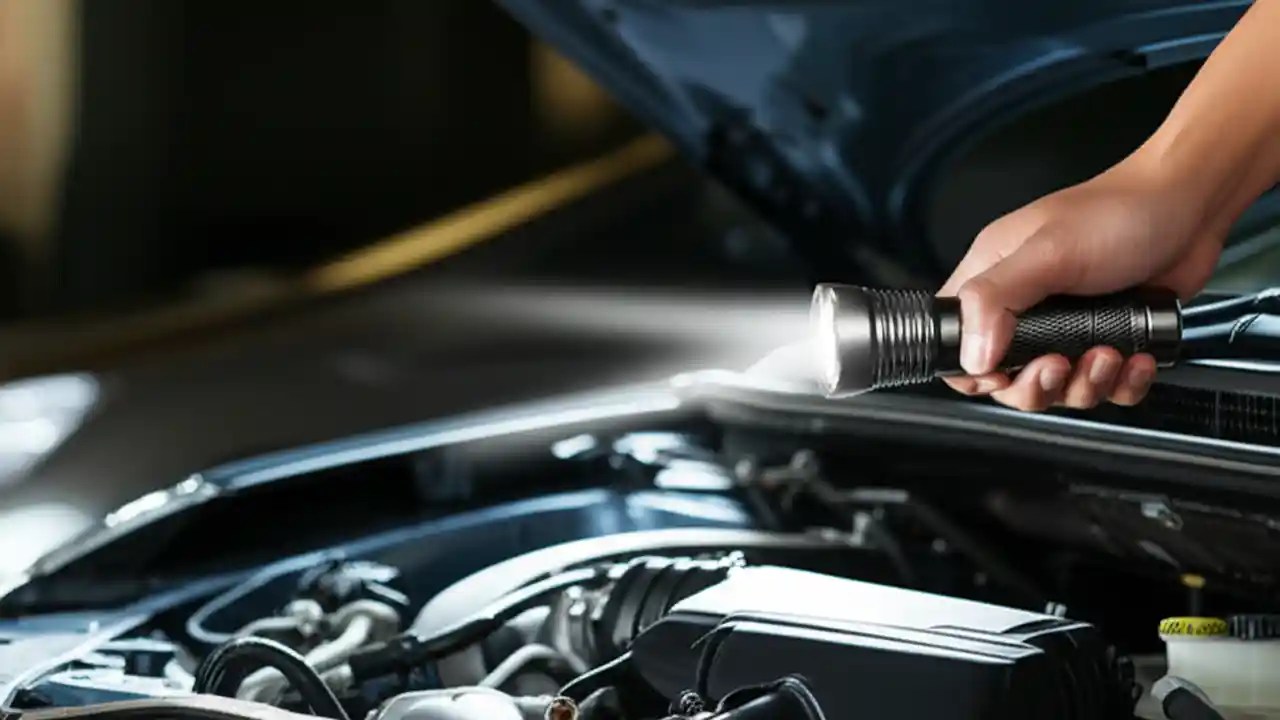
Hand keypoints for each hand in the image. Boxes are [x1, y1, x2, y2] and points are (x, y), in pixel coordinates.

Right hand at [939, 158, 1226, 411]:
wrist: (1193, 205)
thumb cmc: (1121, 211)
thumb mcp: (1048, 252)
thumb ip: (996, 300)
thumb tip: (971, 355)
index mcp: (993, 275)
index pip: (955, 338)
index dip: (972, 368)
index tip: (1004, 370)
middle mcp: (1025, 303)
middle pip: (1007, 377)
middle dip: (1037, 385)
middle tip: (1060, 364)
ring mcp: (1068, 325)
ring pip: (1058, 388)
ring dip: (1086, 384)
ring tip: (1107, 352)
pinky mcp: (1109, 337)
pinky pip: (1105, 385)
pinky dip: (1123, 383)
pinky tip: (1134, 356)